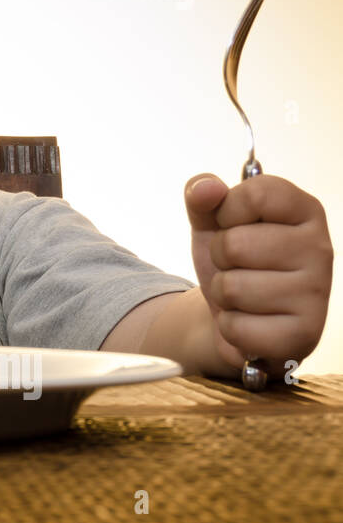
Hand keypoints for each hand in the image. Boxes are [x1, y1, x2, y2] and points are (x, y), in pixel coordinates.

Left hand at [184, 172, 332, 379]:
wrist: (237, 314)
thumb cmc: (232, 261)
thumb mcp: (211, 222)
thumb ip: (202, 197)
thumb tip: (206, 188)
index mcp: (305, 211)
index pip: (255, 194)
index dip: (226, 212)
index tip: (232, 224)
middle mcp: (321, 248)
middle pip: (234, 244)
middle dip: (220, 258)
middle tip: (238, 266)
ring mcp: (316, 293)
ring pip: (232, 288)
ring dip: (224, 294)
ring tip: (244, 294)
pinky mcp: (304, 334)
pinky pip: (236, 327)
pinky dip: (231, 327)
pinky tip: (251, 321)